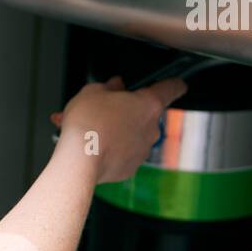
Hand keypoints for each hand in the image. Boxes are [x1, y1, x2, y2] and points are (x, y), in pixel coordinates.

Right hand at [48, 75, 187, 184]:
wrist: (79, 161)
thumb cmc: (87, 124)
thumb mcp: (92, 92)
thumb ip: (108, 86)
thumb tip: (115, 86)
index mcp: (148, 104)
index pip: (173, 88)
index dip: (172, 84)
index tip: (171, 83)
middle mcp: (152, 128)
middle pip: (148, 113)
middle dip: (130, 110)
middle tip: (108, 109)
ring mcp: (143, 149)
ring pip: (135, 134)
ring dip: (120, 130)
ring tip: (95, 130)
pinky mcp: (131, 167)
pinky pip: (125, 153)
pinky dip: (113, 149)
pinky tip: (94, 146)